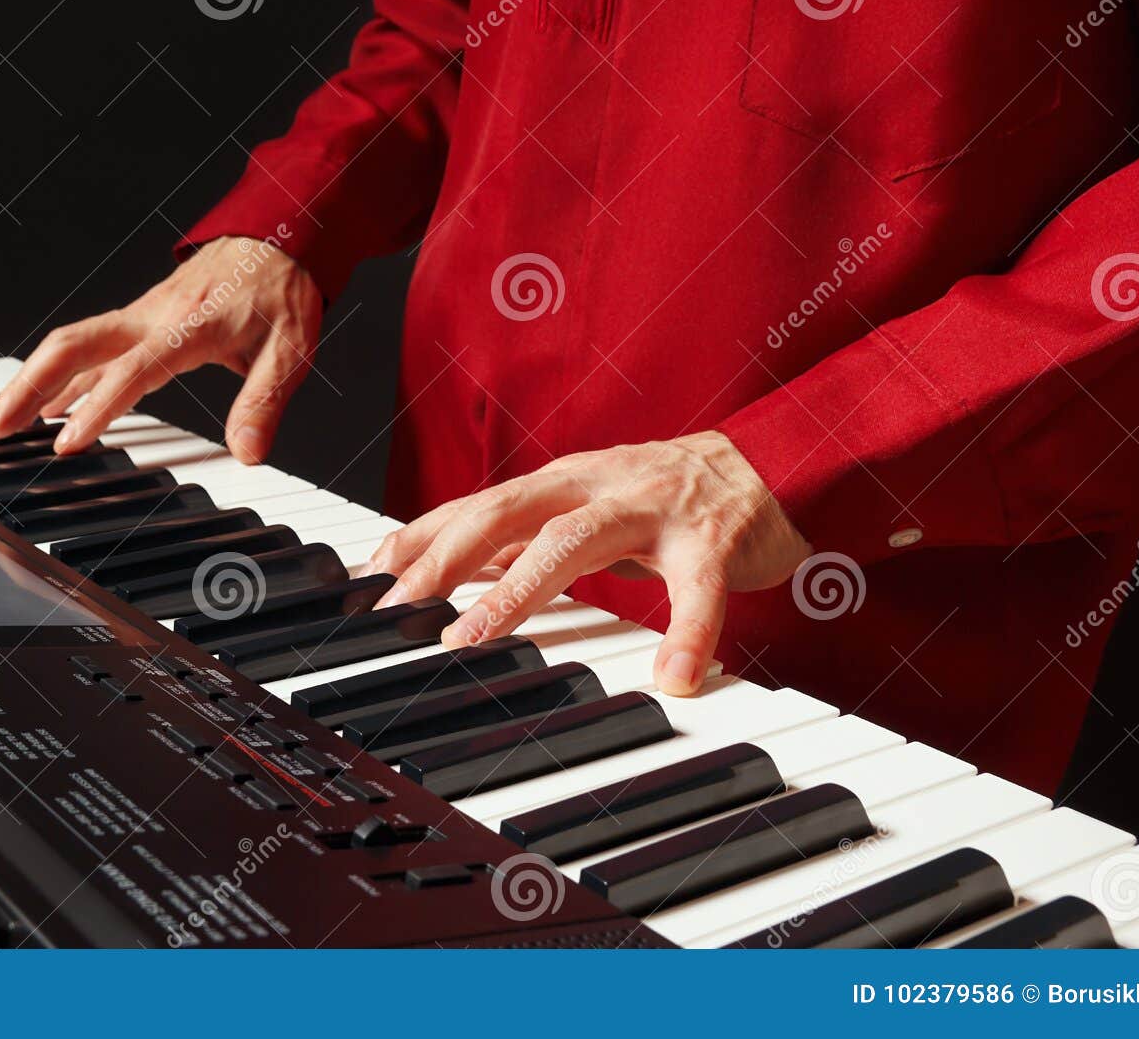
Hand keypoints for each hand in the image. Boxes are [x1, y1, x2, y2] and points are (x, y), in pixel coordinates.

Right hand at [0, 236, 322, 460]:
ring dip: (32, 380)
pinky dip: (63, 374)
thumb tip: (249, 452)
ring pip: (72, 342)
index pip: (132, 371)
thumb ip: (264, 401)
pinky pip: (91, 345)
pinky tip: (51, 403)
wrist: (281, 231)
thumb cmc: (283, 285)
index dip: (98, 409)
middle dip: (27, 386)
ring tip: (3, 421)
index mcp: (188, 325)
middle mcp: (153, 315)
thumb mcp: (290, 348)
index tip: (68, 444)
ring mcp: (142, 314)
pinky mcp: (143, 316)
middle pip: (73, 346)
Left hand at [364, 432, 811, 695]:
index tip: (371, 575)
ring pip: (576, 542)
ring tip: (474, 636)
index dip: (422, 535)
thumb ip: (523, 532)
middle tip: (401, 605)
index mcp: (562, 482)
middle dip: (446, 556)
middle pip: (507, 511)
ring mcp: (653, 509)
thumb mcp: (582, 503)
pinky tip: (673, 677)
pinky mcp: (713, 541)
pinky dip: (686, 635)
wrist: (767, 461)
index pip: (477, 504)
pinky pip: (698, 592)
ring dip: (518, 589)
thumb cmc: (662, 492)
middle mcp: (597, 486)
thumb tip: (448, 560)